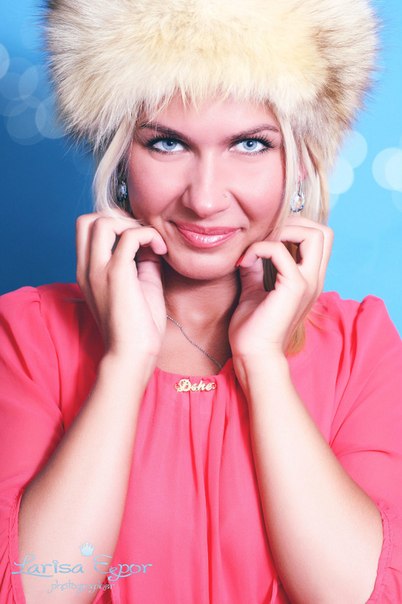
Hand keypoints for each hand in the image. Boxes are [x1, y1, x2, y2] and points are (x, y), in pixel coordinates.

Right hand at [76, 211, 167, 362]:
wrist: (132, 354)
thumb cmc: (138, 326)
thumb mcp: (139, 284)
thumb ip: (142, 261)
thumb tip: (153, 241)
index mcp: (88, 271)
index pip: (87, 230)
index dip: (115, 225)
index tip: (140, 240)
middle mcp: (87, 268)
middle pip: (87, 220)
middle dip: (118, 218)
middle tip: (141, 237)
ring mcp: (98, 270)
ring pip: (102, 221)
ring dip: (131, 224)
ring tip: (151, 242)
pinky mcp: (116, 274)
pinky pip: (130, 236)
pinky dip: (149, 235)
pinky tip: (162, 250)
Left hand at [229, 216, 332, 359]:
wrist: (253, 354)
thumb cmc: (252, 326)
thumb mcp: (255, 287)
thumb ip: (258, 265)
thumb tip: (251, 246)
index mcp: (308, 279)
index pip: (319, 239)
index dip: (294, 228)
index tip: (265, 238)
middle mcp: (314, 279)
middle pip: (323, 232)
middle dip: (293, 223)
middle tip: (265, 236)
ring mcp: (308, 283)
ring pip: (314, 235)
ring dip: (282, 231)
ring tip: (257, 246)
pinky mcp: (294, 288)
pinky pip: (281, 251)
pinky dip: (260, 248)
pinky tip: (244, 262)